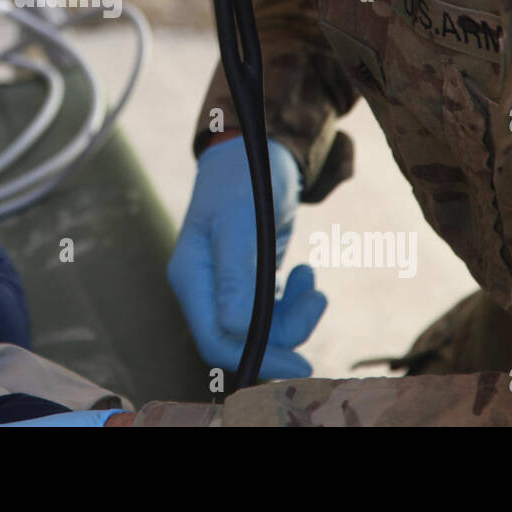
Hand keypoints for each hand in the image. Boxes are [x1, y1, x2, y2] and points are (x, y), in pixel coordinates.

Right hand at [168, 136, 326, 378]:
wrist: (258, 149)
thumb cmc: (247, 177)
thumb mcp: (244, 221)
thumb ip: (236, 275)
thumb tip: (236, 328)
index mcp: (193, 276)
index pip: (216, 339)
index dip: (257, 357)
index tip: (300, 361)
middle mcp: (205, 287)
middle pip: (241, 339)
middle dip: (283, 333)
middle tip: (317, 300)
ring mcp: (226, 285)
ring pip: (262, 329)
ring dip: (295, 314)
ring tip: (312, 281)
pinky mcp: (249, 280)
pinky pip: (272, 311)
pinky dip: (294, 301)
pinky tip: (304, 273)